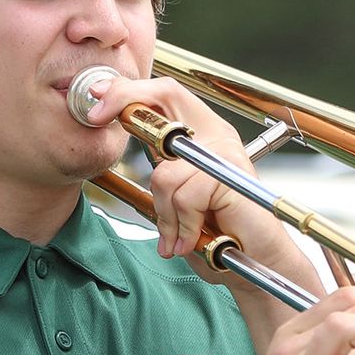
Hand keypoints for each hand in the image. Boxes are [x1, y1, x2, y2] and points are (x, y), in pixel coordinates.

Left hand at [82, 75, 318, 291]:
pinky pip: (185, 197)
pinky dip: (185, 226)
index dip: (128, 90)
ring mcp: (225, 153)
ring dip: (166, 216)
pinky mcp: (231, 176)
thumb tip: (117, 144)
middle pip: (165, 94)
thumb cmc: (218, 233)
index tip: (96, 98)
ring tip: (179, 237)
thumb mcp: (177, 197)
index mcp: (202, 133)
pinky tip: (193, 241)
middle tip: (97, 118)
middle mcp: (216, 134)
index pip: (164, 92)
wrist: (257, 263)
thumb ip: (159, 169)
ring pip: (165, 173)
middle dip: (125, 102)